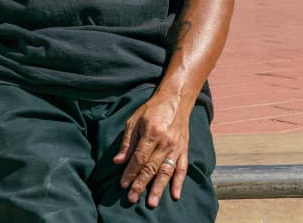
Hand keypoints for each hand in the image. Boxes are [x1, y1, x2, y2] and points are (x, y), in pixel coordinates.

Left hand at [113, 91, 189, 207]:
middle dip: (141, 184)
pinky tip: (175, 195)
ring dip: (158, 188)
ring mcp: (176, 147)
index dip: (130, 172)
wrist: (175, 100)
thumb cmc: (152, 109)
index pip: (139, 158)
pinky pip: (182, 168)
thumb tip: (118, 161)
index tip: (123, 184)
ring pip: (166, 171)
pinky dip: (179, 182)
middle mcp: (165, 142)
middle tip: (132, 198)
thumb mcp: (134, 120)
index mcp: (151, 133)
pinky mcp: (184, 149)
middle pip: (151, 167)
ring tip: (151, 202)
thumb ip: (127, 142)